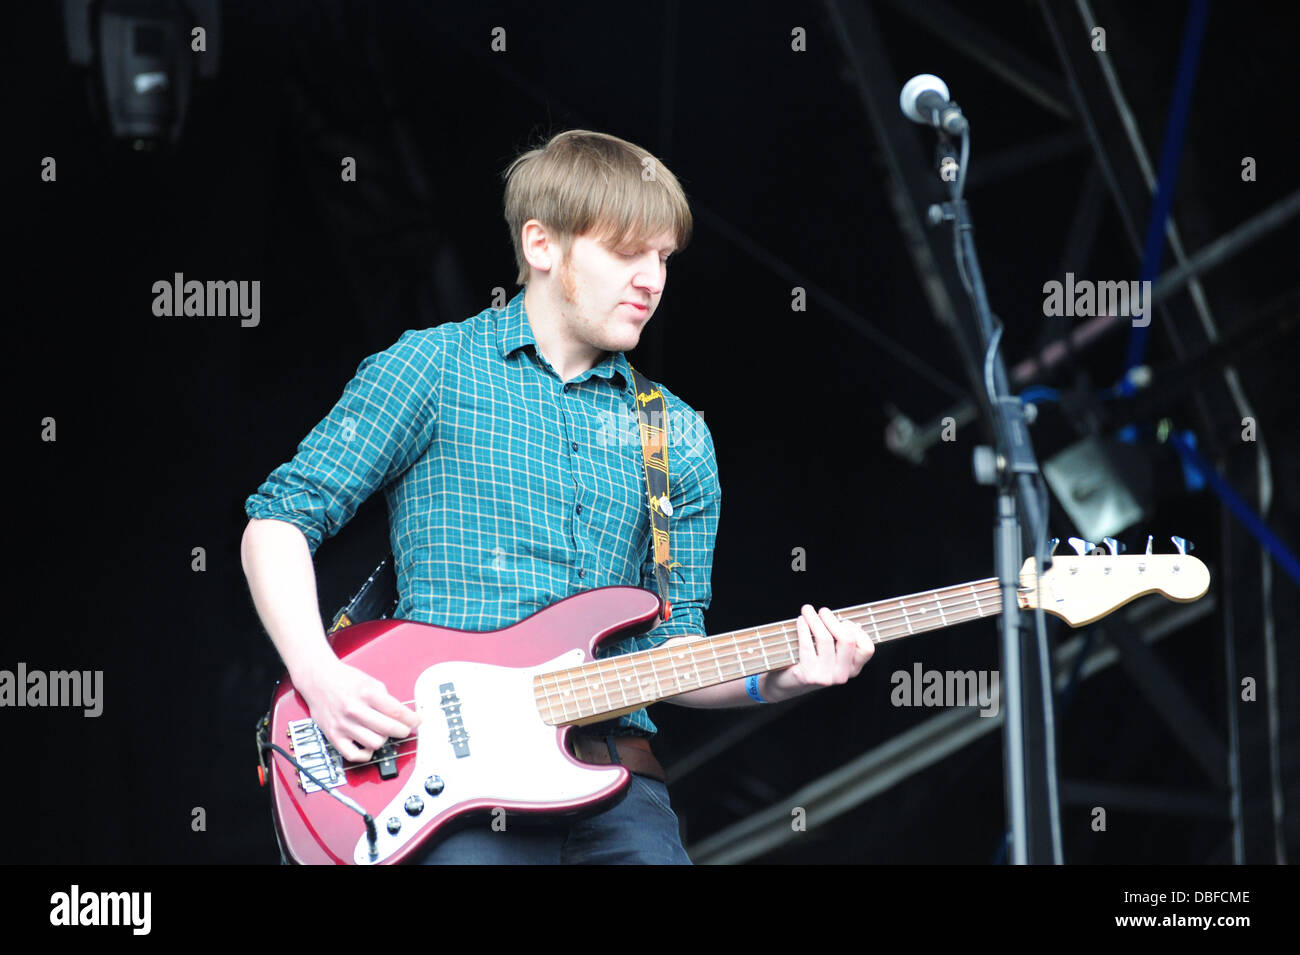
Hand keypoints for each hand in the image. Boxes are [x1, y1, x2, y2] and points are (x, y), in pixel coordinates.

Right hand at [295, 658, 420, 762]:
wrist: (318, 679)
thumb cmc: (344, 680)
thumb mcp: (370, 681)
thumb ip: (385, 699)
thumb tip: (403, 715)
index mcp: (366, 693)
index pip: (396, 711)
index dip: (411, 719)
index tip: (417, 721)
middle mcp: (354, 709)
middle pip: (389, 729)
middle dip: (403, 730)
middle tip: (405, 729)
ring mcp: (344, 724)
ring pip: (375, 743)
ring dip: (384, 740)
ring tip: (383, 733)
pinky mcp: (334, 736)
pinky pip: (354, 755)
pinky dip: (366, 754)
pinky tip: (369, 745)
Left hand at [762, 605, 873, 702]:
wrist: (789, 684)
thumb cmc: (812, 661)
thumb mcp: (832, 654)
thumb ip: (839, 639)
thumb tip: (837, 618)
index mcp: (853, 668)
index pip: (867, 648)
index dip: (857, 631)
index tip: (844, 621)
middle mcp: (842, 674)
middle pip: (847, 640)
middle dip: (833, 620)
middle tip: (823, 611)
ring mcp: (826, 676)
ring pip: (825, 639)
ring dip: (815, 619)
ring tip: (808, 610)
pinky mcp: (808, 675)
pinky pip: (807, 645)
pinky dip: (803, 628)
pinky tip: (801, 620)